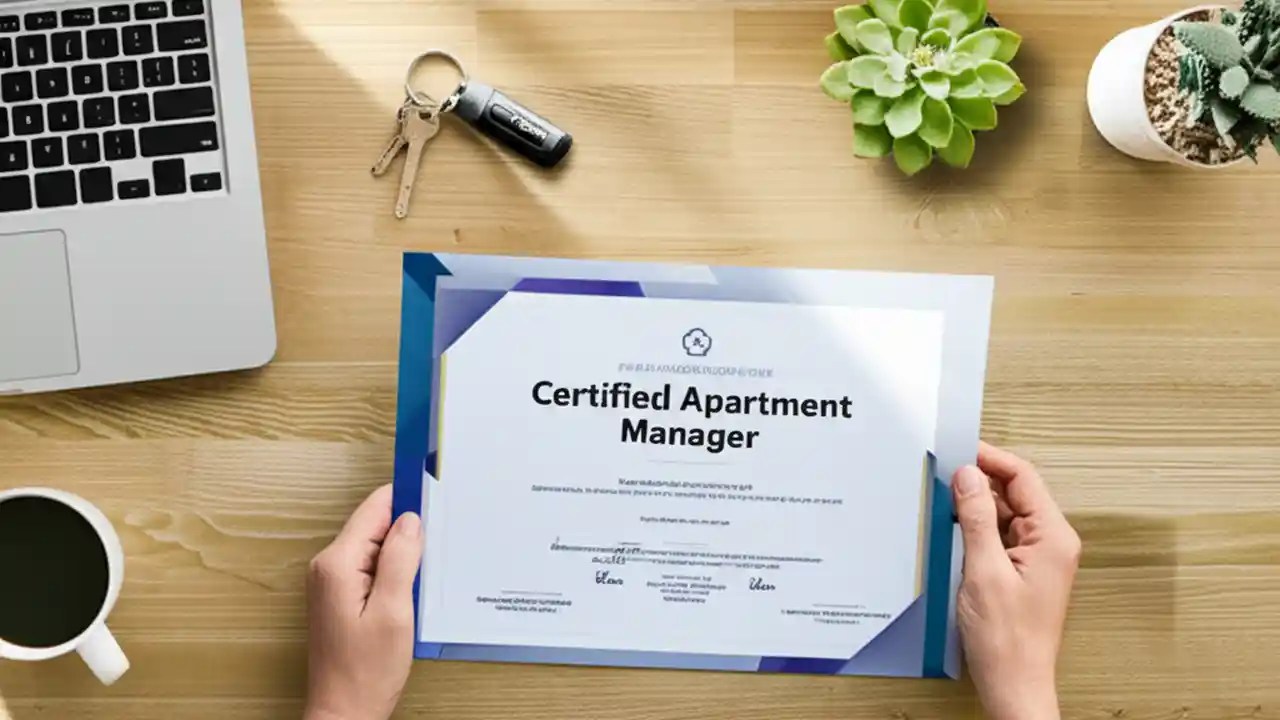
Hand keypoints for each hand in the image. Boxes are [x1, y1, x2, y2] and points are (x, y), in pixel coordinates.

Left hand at [304, 485, 422, 719]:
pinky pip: (372, 567)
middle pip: (376, 525)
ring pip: (376, 546)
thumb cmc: (366, 672)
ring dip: (404, 552)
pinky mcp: (341, 596)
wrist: (344, 713)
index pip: (375, 509)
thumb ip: (400, 559)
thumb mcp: (393, 612)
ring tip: (429, 570)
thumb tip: (410, 520)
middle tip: (442, 539)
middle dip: (408, 528)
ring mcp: (333, 581)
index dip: (407, 498)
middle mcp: (329, 566)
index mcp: (338, 564)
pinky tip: (413, 587)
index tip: (436, 490)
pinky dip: (395, 571)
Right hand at [953, 443, 1080, 719]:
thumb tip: (967, 476)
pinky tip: (952, 532)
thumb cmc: (1006, 640)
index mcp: (1053, 537)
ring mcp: (1037, 558)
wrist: (1014, 684)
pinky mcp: (1022, 571)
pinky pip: (999, 536)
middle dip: (978, 482)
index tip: (958, 450)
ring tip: (942, 504)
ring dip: (974, 507)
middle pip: (1014, 492)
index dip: (990, 459)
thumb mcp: (983, 571)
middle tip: (942, 475)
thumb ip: (976, 518)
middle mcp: (1051, 543)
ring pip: (1004, 514)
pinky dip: (976, 529)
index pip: (1023, 477)